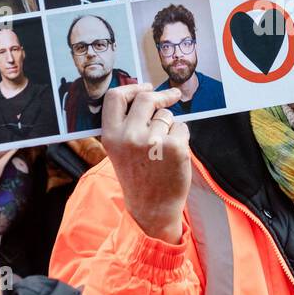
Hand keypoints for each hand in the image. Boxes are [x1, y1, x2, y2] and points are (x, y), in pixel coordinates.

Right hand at [100, 84, 190, 243]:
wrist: (152, 207)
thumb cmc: (138, 175)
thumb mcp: (120, 150)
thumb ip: (126, 124)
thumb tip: (144, 93)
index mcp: (111, 136)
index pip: (115, 97)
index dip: (132, 87)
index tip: (146, 87)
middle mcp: (129, 137)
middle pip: (146, 98)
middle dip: (161, 96)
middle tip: (172, 96)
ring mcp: (153, 141)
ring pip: (167, 115)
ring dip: (169, 125)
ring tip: (163, 149)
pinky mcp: (175, 147)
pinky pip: (182, 127)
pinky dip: (182, 136)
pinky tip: (175, 155)